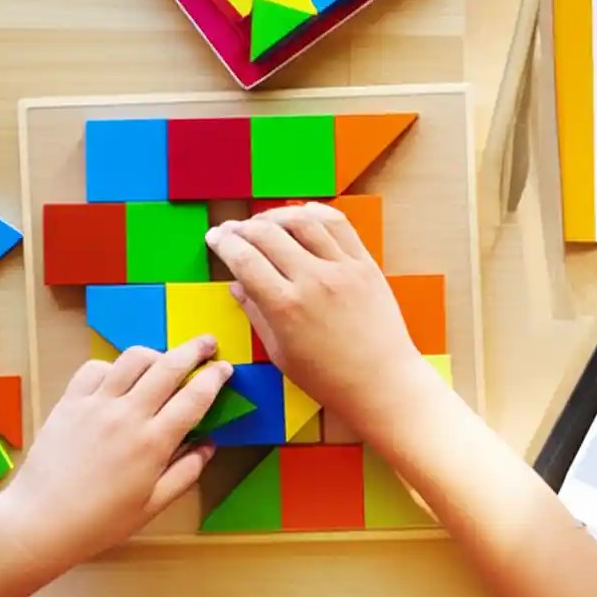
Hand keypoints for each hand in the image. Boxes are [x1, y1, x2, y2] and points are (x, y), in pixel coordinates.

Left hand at [0, 339, 230, 574]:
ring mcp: (96, 404)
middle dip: (194, 350)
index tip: (225, 369)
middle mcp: (128, 415)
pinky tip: (118, 379)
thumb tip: (209, 444)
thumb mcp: (152, 505)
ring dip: (156, 353)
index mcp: (153, 443)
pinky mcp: (70, 402)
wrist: (40, 522)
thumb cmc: (99, 522)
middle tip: (208, 343)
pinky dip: (113, 367)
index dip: (215, 378)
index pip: (194, 398)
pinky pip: (95, 368)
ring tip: (164, 360)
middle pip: (169, 366)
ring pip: (134, 358)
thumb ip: (186, 472)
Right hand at [204, 202, 425, 423]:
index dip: (224, 243)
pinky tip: (301, 213)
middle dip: (242, 227)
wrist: (383, 383)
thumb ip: (256, 314)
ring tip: (262, 221)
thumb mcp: (281, 353)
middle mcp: (313, 280)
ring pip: (302, 221)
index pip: (244, 260)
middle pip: (267, 235)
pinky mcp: (366, 264)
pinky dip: (316, 212)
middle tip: (231, 229)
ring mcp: (342, 268)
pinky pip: (339, 225)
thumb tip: (235, 285)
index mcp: (286, 307)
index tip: (214, 237)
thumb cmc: (328, 378)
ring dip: (275, 215)